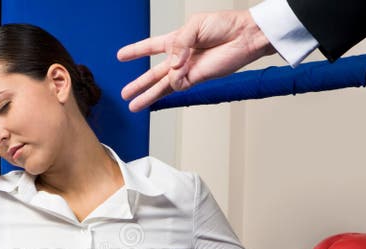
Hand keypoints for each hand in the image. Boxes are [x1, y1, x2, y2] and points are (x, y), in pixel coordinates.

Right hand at [118, 10, 274, 111]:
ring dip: (148, 95)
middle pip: (153, 73)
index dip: (136, 50)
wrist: (245, 36)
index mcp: (177, 41)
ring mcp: (187, 70)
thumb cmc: (224, 25)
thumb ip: (179, 43)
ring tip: (134, 105)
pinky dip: (174, 80)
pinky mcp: (196, 79)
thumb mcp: (195, 25)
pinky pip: (178, 84)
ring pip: (162, 85)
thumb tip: (172, 65)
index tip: (121, 56)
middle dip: (138, 84)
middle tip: (125, 93)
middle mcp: (180, 57)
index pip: (151, 46)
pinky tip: (176, 75)